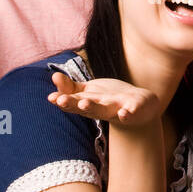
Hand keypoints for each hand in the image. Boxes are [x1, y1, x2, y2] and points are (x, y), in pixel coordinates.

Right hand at [47, 72, 162, 125]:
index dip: (61, 100)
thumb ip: (70, 87)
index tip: (51, 98)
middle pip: (84, 107)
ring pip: (103, 110)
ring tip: (84, 104)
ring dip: (93, 107)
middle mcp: (100, 108)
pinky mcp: (133, 110)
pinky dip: (126, 114)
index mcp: (88, 103)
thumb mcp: (89, 92)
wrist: (141, 109)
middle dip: (73, 105)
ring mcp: (116, 109)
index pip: (72, 102)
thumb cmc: (110, 100)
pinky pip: (129, 113)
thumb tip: (54, 76)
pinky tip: (124, 114)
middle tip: (61, 101)